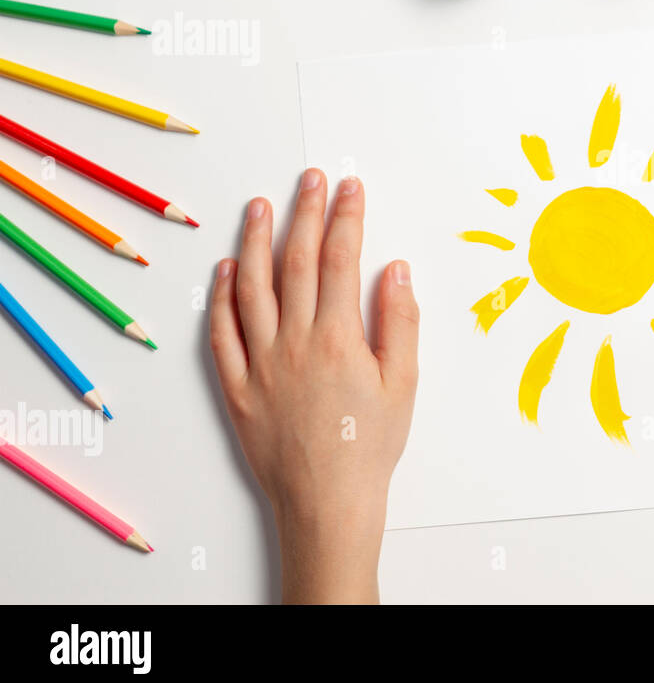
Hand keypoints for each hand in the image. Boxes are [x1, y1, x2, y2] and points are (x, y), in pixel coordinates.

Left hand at [209, 169, 418, 602]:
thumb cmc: (370, 446)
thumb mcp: (403, 384)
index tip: (350, 188)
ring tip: (260, 206)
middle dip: (305, 212)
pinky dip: (221, 297)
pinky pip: (222, 333)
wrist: (327, 502)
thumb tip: (395, 271)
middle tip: (310, 179)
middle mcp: (294, 342)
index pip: (340, 259)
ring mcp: (260, 362)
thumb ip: (400, 322)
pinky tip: (227, 269)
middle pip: (295, 262)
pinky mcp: (236, 386)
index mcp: (339, 338)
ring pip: (252, 287)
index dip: (346, 217)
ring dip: (256, 241)